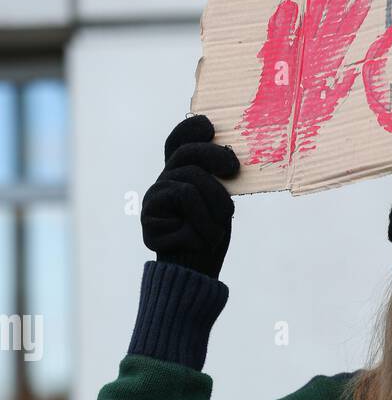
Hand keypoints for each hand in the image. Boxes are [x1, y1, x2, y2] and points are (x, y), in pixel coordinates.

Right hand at [141, 114, 239, 279]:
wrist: (195, 273)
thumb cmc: (209, 237)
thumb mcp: (220, 204)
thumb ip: (217, 181)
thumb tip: (231, 156)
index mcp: (180, 175)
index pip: (178, 142)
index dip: (190, 129)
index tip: (209, 126)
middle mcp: (164, 181)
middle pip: (186, 154)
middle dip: (214, 156)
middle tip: (233, 168)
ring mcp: (154, 197)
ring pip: (191, 180)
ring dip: (216, 205)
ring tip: (218, 229)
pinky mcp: (149, 215)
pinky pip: (185, 199)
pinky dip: (202, 220)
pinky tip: (200, 238)